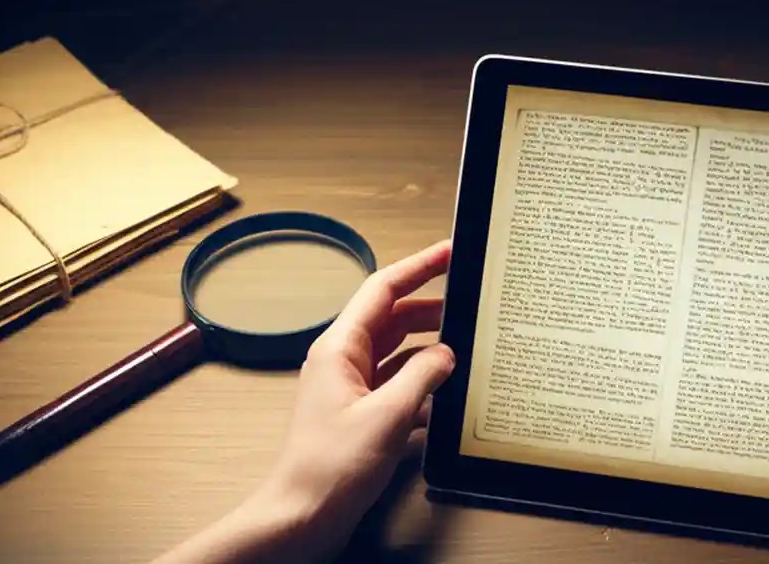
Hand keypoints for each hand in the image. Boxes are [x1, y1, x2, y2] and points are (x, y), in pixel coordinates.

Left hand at [155, 240, 455, 563]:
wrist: (301, 516)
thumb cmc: (329, 469)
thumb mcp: (389, 416)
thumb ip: (422, 377)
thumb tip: (445, 353)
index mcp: (340, 348)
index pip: (383, 289)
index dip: (418, 266)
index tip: (448, 251)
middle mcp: (341, 361)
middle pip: (391, 318)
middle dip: (430, 308)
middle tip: (467, 301)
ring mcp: (348, 388)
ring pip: (394, 352)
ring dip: (427, 348)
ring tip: (463, 345)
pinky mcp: (357, 415)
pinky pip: (394, 385)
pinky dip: (419, 383)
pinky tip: (443, 394)